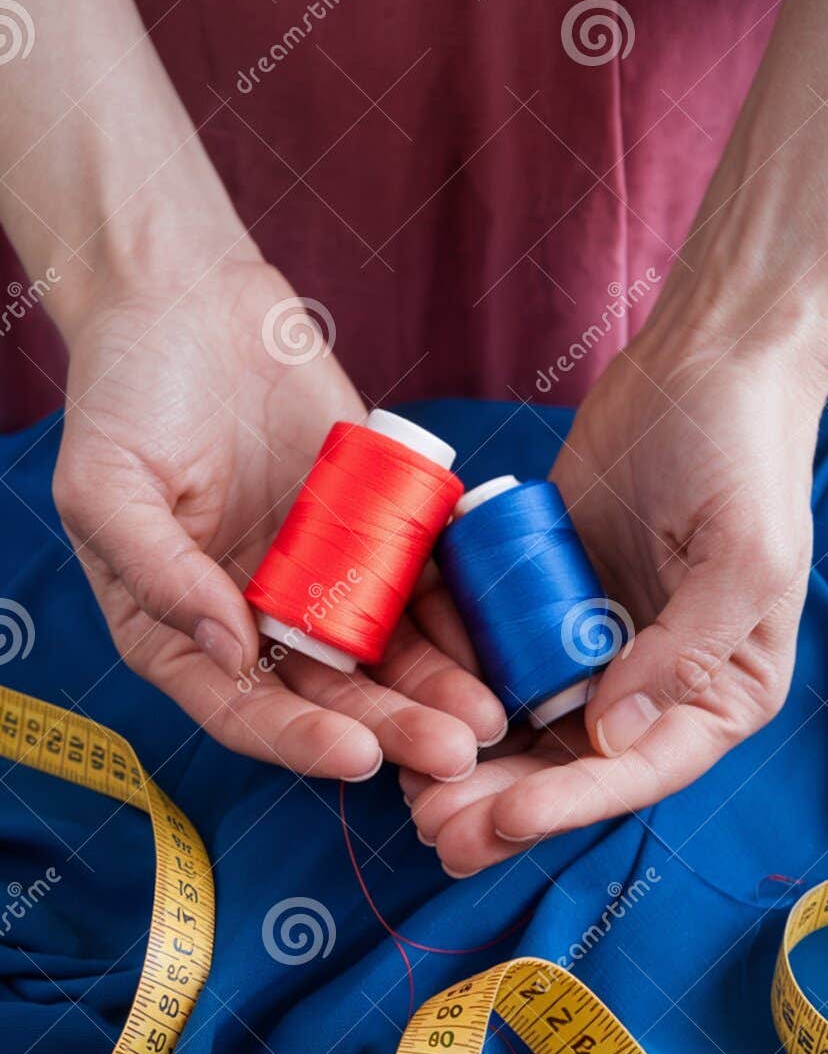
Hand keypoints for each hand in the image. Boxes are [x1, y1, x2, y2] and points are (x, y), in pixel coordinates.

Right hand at [52, 249, 506, 781]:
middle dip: (392, 729)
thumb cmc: (125, 394)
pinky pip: (418, 588)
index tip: (357, 754)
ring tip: (487, 718)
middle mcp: (253, 623)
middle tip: (455, 753)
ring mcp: (316, 582)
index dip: (299, 740)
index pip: (241, 708)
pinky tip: (496, 647)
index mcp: (179, 630)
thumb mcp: (105, 486)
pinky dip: (456, 620)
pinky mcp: (368, 534)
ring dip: (436, 690)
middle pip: (329, 697)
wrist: (187, 300)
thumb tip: (230, 648)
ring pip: (384, 656)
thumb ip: (159, 573)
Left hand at [400, 321, 822, 873]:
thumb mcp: (745, 555)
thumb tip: (617, 736)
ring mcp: (595, 647)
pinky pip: (495, 664)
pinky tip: (407, 720)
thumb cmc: (743, 453)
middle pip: (573, 767)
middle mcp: (656, 685)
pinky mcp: (545, 606)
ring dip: (471, 769)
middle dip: (504, 805)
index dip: (571, 802)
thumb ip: (689, 652)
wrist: (703, 360)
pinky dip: (455, 696)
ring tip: (413, 800)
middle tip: (436, 831)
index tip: (505, 819)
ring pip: (526, 731)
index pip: (641, 768)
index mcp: (720, 692)